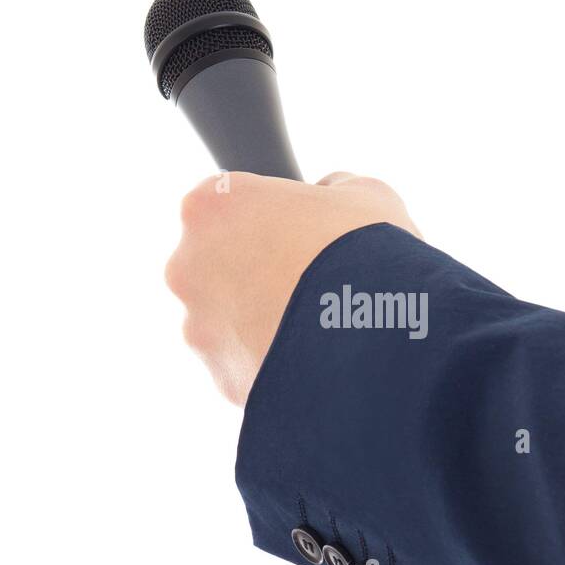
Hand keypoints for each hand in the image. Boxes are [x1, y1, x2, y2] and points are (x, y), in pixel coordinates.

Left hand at [165, 172, 419, 405]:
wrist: (377, 340)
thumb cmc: (367, 251)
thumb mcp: (364, 192)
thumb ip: (331, 187)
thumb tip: (331, 194)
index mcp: (211, 205)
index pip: (228, 201)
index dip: (271, 215)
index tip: (303, 230)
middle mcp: (187, 264)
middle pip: (218, 263)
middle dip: (257, 271)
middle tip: (313, 281)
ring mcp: (198, 327)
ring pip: (227, 321)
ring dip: (262, 321)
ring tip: (320, 327)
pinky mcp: (221, 377)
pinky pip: (245, 366)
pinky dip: (273, 365)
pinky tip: (316, 360)